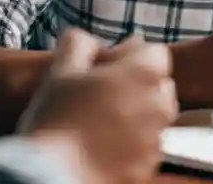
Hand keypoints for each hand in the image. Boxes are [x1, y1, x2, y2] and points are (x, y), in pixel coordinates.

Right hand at [19, 29, 177, 183]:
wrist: (52, 176)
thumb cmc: (56, 120)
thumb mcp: (60, 69)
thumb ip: (79, 43)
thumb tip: (88, 41)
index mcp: (143, 75)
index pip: (155, 52)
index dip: (131, 54)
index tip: (107, 63)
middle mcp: (158, 107)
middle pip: (160, 85)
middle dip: (138, 84)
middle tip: (102, 91)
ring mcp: (155, 141)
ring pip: (154, 118)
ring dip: (136, 113)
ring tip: (99, 121)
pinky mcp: (148, 169)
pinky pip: (146, 147)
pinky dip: (131, 143)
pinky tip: (101, 146)